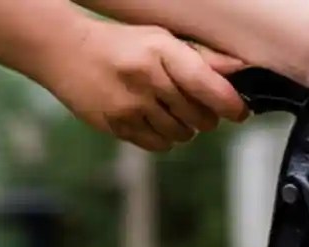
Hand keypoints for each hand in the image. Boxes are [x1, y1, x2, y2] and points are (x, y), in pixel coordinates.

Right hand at [40, 18, 250, 150]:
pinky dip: (163, 138)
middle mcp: (146, 77)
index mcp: (161, 51)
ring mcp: (130, 105)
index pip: (208, 86)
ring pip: (181, 135)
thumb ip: (203, 58)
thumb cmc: (123, 45)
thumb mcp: (162, 40)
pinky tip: (151, 119)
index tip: (239, 113)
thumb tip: (242, 69)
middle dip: (205, 117)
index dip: (231, 105)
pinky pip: (159, 145)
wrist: (65, 51)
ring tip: (167, 109)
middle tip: (195, 106)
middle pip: (200, 117)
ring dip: (184, 128)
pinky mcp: (117, 125)